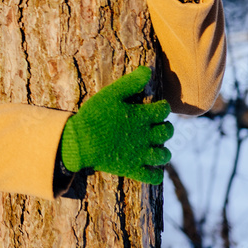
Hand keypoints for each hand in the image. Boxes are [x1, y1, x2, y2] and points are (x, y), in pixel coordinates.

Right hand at [59, 66, 173, 184]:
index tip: (157, 106)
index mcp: (142, 116)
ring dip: (163, 150)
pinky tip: (150, 167)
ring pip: (163, 155)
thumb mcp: (110, 94)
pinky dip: (155, 174)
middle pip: (167, 132)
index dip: (163, 107)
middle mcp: (146, 136)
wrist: (80, 141)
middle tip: (157, 125)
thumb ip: (130, 83)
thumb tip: (147, 70)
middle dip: (166, 127)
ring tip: (156, 146)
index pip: (164, 110)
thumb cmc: (94, 115)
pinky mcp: (132, 169)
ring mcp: (140, 154)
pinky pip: (152, 177)